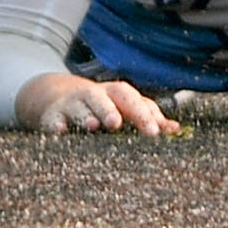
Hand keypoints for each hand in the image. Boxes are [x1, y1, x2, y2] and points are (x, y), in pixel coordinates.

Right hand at [16, 71, 182, 136]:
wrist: (56, 97)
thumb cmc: (100, 106)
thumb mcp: (122, 107)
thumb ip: (148, 117)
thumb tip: (176, 129)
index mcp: (114, 94)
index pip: (130, 98)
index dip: (142, 113)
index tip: (155, 133)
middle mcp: (92, 95)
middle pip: (101, 97)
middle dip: (108, 108)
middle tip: (116, 124)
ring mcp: (70, 104)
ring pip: (78, 107)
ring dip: (85, 115)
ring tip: (92, 126)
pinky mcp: (52, 116)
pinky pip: (53, 119)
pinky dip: (56, 124)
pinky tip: (60, 132)